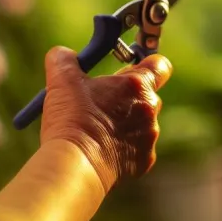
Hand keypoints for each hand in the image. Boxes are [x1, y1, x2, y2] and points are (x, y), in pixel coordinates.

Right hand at [39, 46, 172, 191]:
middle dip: (129, 96)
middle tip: (103, 101)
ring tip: (98, 129)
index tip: (133, 67)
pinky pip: (137, 148)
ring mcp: (149, 137)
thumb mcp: (62, 81)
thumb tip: (62, 54)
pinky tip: (101, 149)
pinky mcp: (143, 161)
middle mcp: (149, 110)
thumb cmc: (72, 120)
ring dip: (125, 122)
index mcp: (137, 85)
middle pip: (148, 95)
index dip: (148, 64)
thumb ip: (64, 60)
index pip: (160, 65)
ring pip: (142, 123)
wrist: (75, 166)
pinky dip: (123, 147)